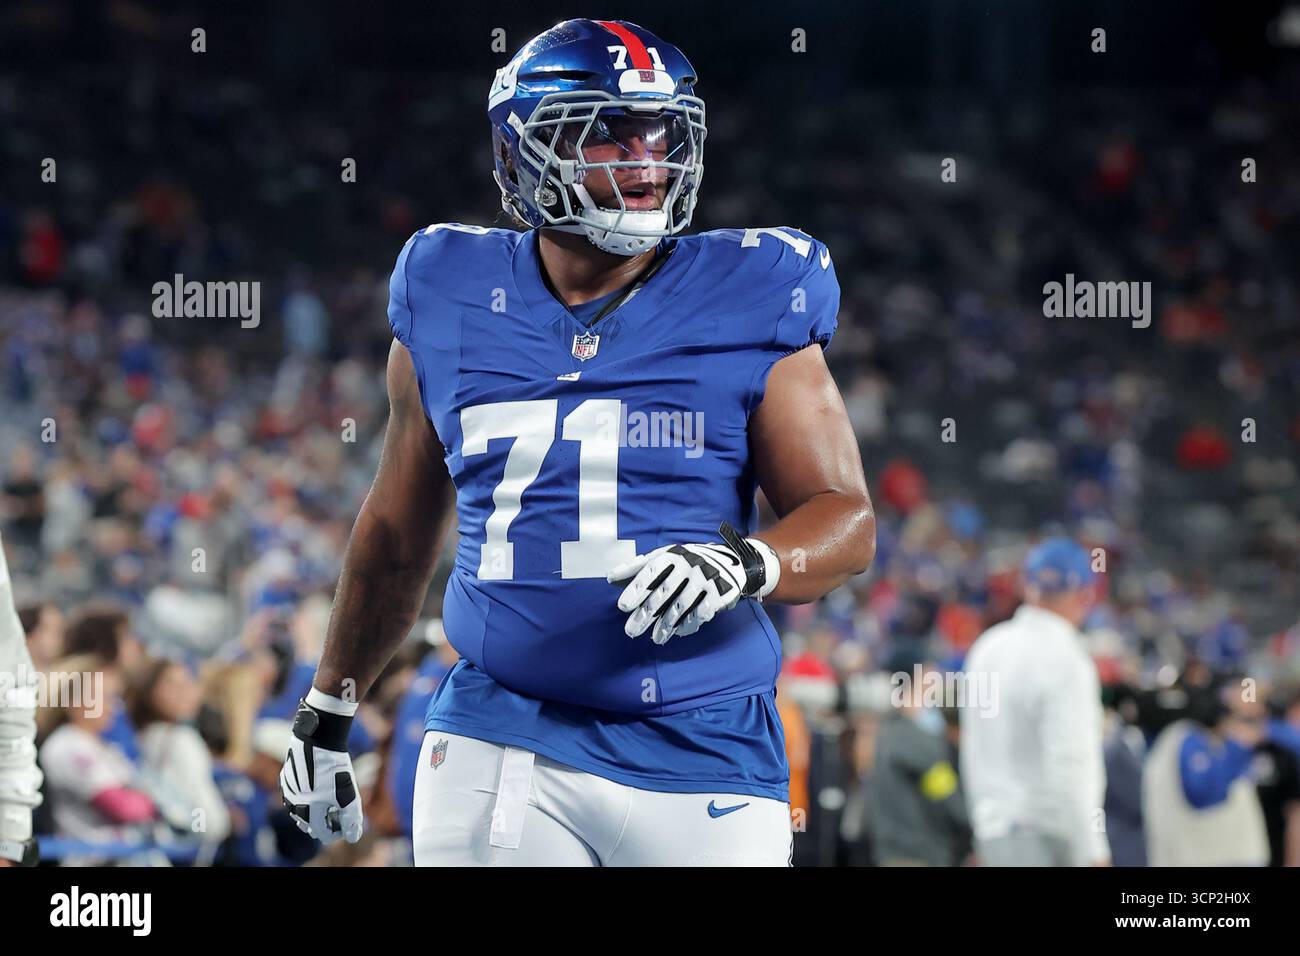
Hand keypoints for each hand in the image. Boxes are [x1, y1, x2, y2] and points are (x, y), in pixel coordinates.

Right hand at [279, 695, 363, 844]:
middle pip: (309, 825)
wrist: (317, 738)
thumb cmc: (334, 766)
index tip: (347, 822)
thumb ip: (351, 817)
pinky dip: (304, 797)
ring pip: (299, 811)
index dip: (338, 831)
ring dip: (313, 811)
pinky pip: (293, 795)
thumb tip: (353, 835)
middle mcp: (294, 804)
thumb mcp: (348, 794)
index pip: (323, 834)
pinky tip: (315, 789)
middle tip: (338, 813)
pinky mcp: (285, 778)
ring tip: (328, 803)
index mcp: (308, 811)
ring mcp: (287, 791)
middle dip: (325, 822)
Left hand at [608, 522, 777, 645]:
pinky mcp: (719, 594)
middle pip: (663, 594)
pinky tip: (678, 633)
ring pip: (680, 607)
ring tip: (655, 639)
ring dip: (665, 626)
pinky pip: (699, 614)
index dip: (636, 588)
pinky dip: (688, 625)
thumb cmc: (689, 560)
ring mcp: (705, 579)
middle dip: (645, 615)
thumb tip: (610, 578)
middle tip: (631, 631)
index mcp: (673, 554)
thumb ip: (639, 566)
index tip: (622, 606)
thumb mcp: (666, 556)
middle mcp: (689, 565)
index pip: (651, 571)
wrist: (734, 563)